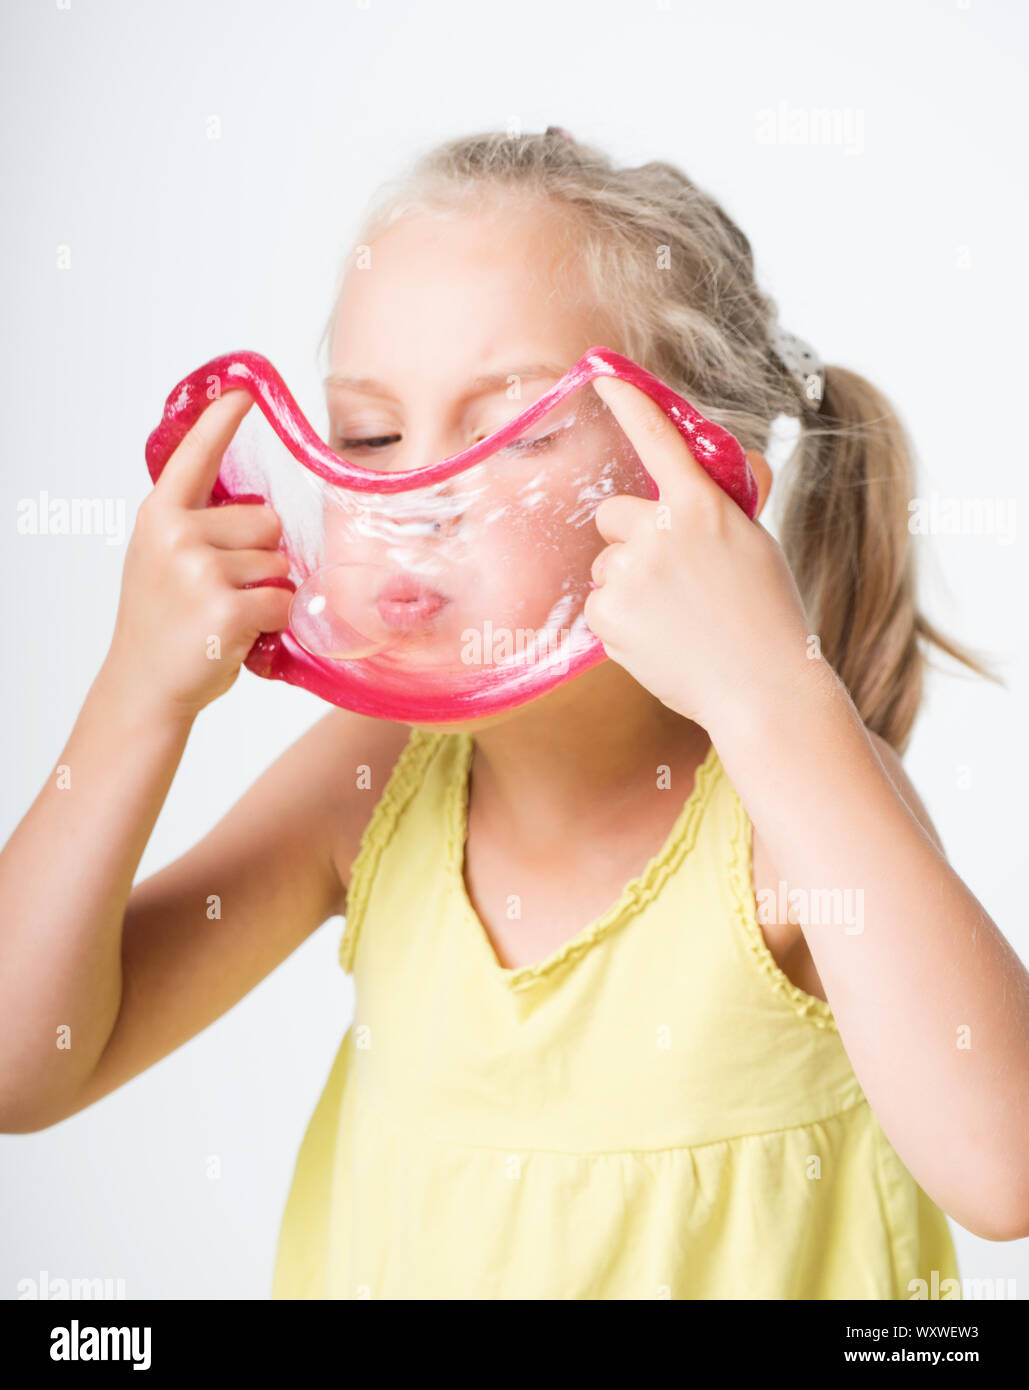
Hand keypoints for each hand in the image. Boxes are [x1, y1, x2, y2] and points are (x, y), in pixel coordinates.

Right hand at [104, 390, 293, 720]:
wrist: (146, 685)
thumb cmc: (164, 624)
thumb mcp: (161, 560)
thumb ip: (197, 527)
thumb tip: (264, 510)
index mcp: (160, 516)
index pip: (197, 456)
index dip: (222, 420)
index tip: (243, 388)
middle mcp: (177, 535)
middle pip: (268, 521)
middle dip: (262, 556)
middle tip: (225, 590)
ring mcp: (200, 570)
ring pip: (280, 564)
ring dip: (268, 593)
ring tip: (228, 615)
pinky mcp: (228, 607)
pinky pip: (284, 600)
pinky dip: (275, 622)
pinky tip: (241, 634)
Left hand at [583, 374, 824, 734]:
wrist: (763, 689)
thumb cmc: (767, 616)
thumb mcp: (756, 544)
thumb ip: (727, 502)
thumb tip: (724, 463)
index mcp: (701, 505)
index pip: (657, 438)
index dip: (628, 402)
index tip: (602, 374)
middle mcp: (659, 531)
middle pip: (613, 515)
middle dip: (631, 538)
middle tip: (669, 576)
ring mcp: (630, 573)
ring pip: (607, 565)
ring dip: (629, 585)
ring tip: (676, 619)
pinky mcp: (608, 615)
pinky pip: (600, 605)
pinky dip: (621, 622)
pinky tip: (659, 640)